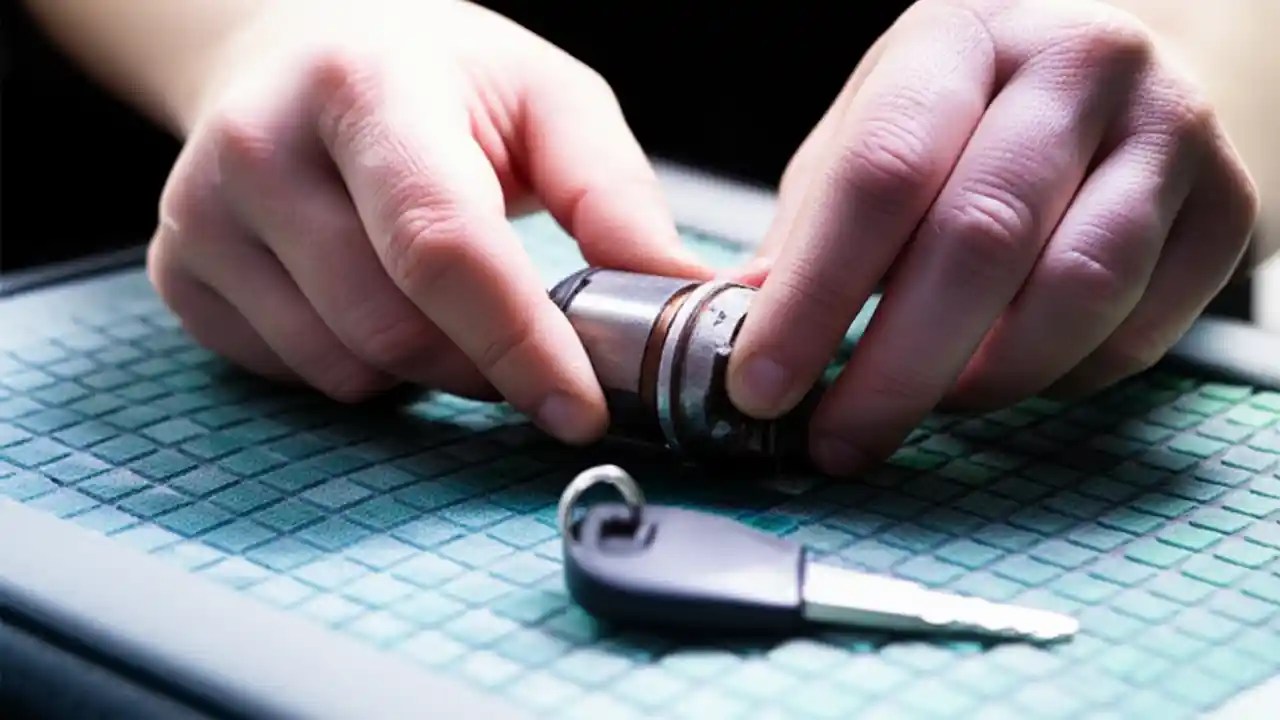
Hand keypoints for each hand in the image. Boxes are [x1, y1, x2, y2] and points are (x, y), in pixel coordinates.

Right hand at [147, 0, 710, 443]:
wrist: (296, 48)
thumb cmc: (433, 76)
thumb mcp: (544, 98)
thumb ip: (612, 194)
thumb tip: (680, 297)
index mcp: (366, 88)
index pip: (441, 246)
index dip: (518, 345)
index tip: (579, 410)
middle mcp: (261, 147)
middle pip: (392, 328)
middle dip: (482, 366)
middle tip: (527, 345)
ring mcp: (201, 214)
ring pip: (342, 369)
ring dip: (422, 368)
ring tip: (441, 301)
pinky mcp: (180, 271)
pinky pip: (292, 375)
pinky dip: (356, 366)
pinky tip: (370, 300)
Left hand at [726, 0, 1258, 474]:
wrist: (1118, 75)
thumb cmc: (974, 113)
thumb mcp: (876, 128)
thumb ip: (815, 219)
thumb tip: (745, 314)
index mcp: (964, 36)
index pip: (881, 172)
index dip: (815, 293)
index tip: (761, 383)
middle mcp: (1078, 67)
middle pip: (978, 239)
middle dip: (893, 369)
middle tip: (837, 440)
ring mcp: (1169, 132)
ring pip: (1075, 293)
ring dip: (985, 381)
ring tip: (928, 405)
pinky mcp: (1226, 208)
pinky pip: (1137, 333)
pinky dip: (1059, 378)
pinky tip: (1009, 374)